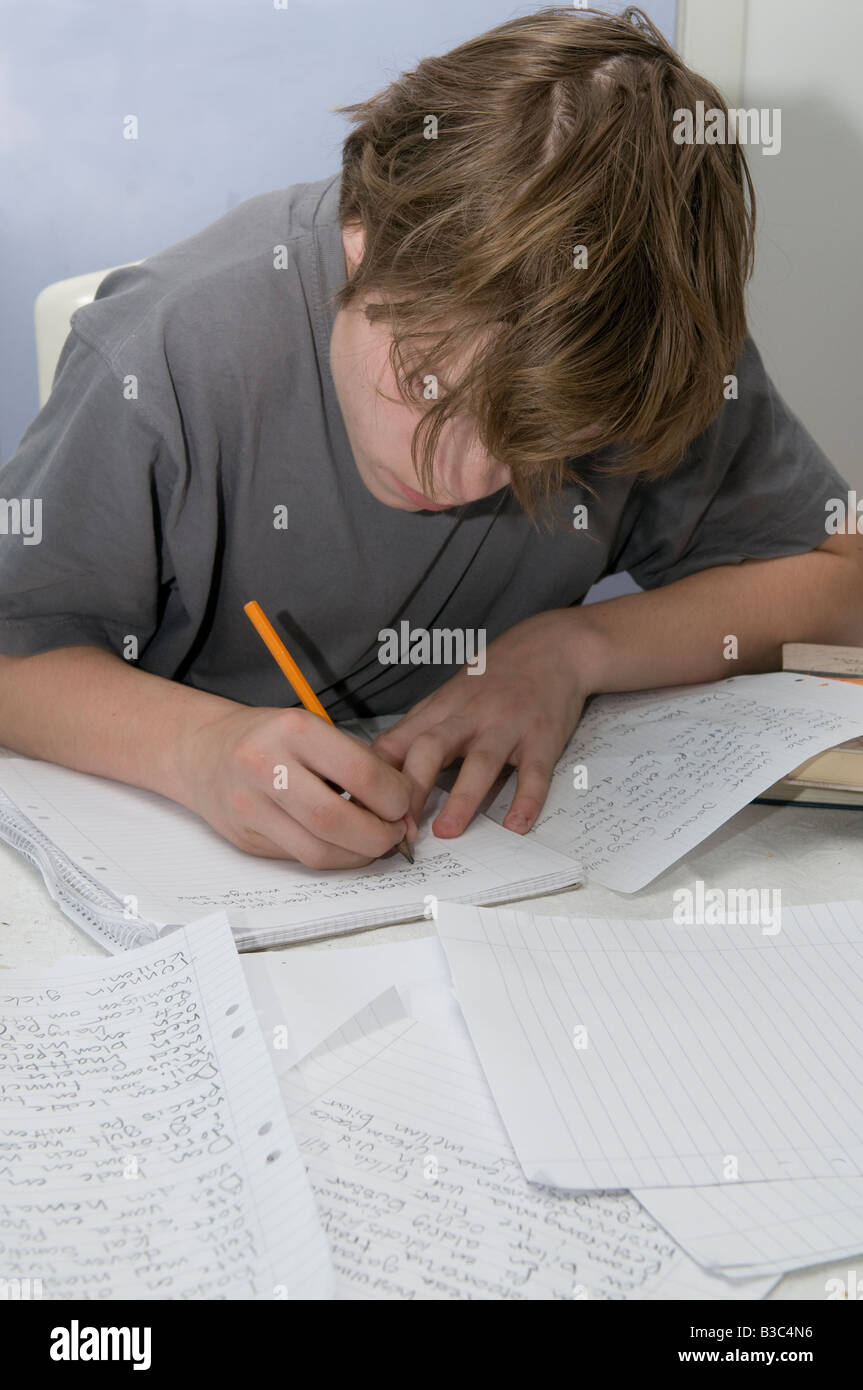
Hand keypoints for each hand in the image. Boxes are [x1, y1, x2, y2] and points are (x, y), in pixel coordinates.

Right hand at [178, 705, 415, 866]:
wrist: (201, 752)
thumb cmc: (268, 737)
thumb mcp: (311, 727)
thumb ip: (355, 762)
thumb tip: (402, 807)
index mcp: (293, 730)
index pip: (361, 773)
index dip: (395, 797)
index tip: (404, 804)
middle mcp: (266, 767)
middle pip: (337, 821)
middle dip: (380, 835)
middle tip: (395, 832)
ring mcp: (250, 808)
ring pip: (319, 851)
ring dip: (359, 855)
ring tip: (374, 842)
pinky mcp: (245, 840)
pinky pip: (301, 860)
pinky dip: (333, 858)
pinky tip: (344, 845)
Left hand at [372, 609, 587, 837]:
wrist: (552, 647)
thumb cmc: (494, 678)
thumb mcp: (448, 696)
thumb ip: (418, 732)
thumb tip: (380, 775)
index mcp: (439, 710)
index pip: (396, 744)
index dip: (376, 779)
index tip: (366, 813)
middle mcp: (469, 717)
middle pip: (430, 748)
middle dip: (411, 788)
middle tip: (400, 828)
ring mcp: (507, 727)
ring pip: (480, 762)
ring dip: (462, 799)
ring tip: (447, 832)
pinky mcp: (542, 738)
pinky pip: (534, 772)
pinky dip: (527, 800)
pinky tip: (516, 826)